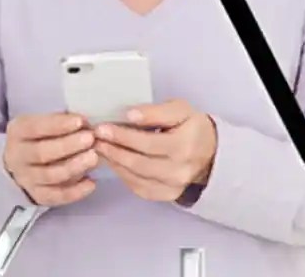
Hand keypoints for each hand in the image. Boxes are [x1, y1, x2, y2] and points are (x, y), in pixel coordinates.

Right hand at [3, 112, 98, 206]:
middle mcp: (18, 156)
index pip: (35, 128)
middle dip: (68, 145)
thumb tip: (87, 124)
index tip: (80, 121)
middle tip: (90, 138)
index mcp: (18, 132)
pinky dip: (74, 192)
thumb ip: (63, 121)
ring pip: (49, 175)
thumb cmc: (41, 135)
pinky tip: (91, 183)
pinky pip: (55, 196)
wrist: (23, 161)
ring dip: (73, 167)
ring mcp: (26, 178)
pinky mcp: (36, 195)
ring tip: (94, 157)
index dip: (58, 125)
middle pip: (41, 153)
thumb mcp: (44, 121)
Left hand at [92, 99, 217, 201]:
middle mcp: (180, 170)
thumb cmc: (192, 127)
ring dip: (113, 162)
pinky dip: (122, 174)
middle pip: (138, 162)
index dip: (122, 136)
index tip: (102, 128)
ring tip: (100, 148)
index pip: (147, 142)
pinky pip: (138, 187)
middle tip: (94, 139)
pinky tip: (113, 161)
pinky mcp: (166, 195)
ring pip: (135, 176)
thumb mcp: (180, 110)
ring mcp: (173, 186)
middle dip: (113, 150)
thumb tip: (130, 115)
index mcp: (185, 146)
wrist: (210, 153)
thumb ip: (156, 111)